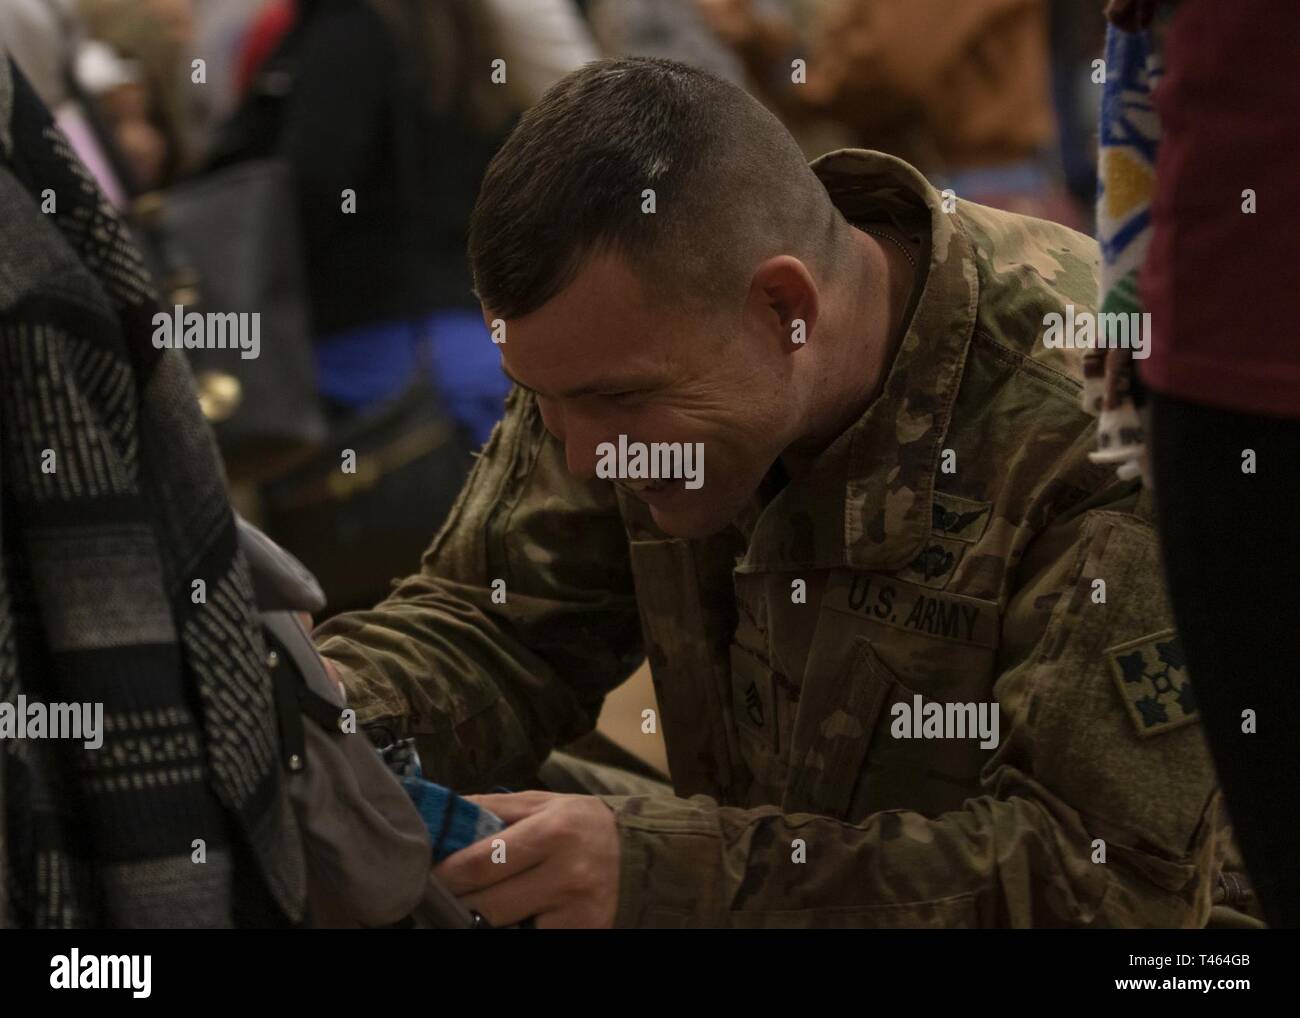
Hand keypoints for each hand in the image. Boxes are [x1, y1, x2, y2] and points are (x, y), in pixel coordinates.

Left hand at [432, 791, 620, 928]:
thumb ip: (491, 807)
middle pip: (487, 905)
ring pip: (505, 930)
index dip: (446, 875)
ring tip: (488, 902)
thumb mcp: (542, 803)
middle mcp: (566, 874)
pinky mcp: (584, 934)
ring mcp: (576, 911)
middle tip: (448, 895)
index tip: (429, 877)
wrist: (641, 855)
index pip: (480, 863)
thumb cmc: (581, 824)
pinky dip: (519, 930)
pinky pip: (533, 939)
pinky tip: (522, 916)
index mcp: (552, 831)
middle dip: (460, 901)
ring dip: (487, 919)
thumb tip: (440, 814)